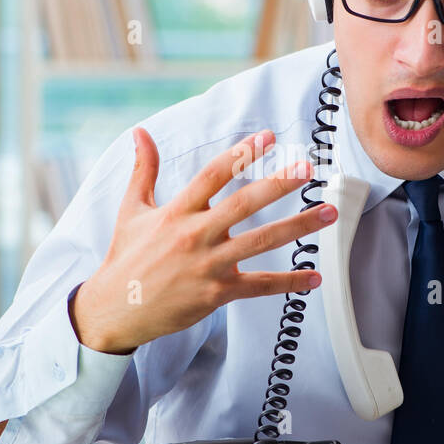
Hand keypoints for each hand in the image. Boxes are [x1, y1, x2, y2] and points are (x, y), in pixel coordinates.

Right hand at [71, 128, 336, 353]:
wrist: (115, 310)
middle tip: (306, 169)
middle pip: (242, 204)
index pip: (213, 175)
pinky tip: (315, 277)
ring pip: (260, 242)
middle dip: (277, 185)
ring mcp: (208, 266)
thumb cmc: (125, 258)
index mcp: (176, 212)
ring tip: (327, 212)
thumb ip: (143, 170)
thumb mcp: (131, 210)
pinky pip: (260, 286)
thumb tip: (140, 133)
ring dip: (298, 227)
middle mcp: (194, 236)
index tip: (268, 137)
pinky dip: (289, 282)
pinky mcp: (217, 293)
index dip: (241, 153)